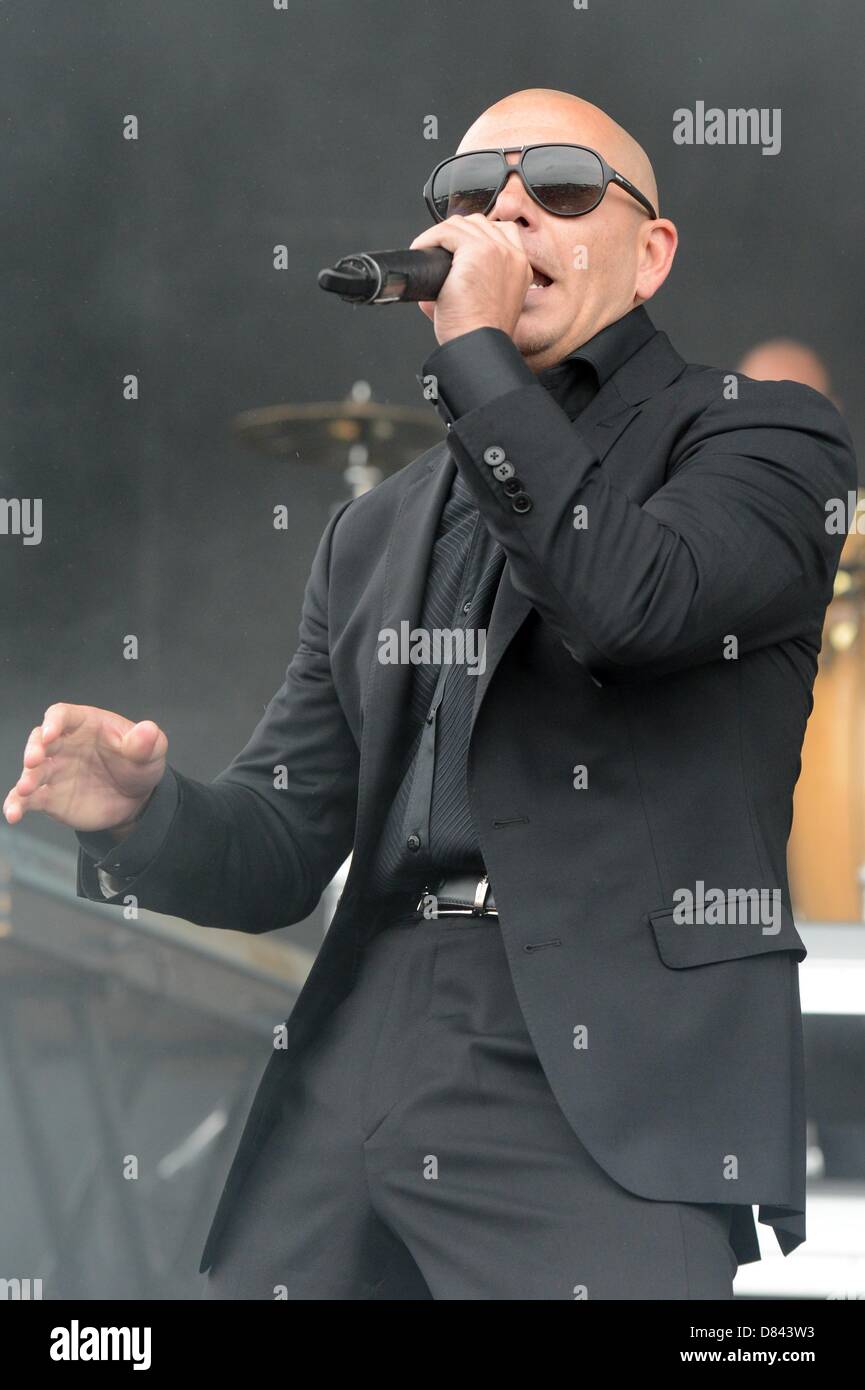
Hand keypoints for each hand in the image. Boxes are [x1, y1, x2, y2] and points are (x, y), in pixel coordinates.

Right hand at [3, 703, 167, 831]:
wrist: (136, 798)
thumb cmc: (139, 763)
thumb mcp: (152, 751)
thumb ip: (147, 742)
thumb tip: (147, 731)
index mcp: (86, 725)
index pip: (61, 715)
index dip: (53, 722)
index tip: (51, 734)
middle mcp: (64, 745)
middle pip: (39, 740)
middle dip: (34, 748)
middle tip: (34, 760)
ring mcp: (55, 771)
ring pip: (31, 770)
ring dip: (25, 778)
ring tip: (25, 789)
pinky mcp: (50, 796)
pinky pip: (28, 799)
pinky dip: (17, 804)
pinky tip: (13, 814)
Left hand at [410, 214, 531, 346]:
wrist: (478, 347)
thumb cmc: (479, 336)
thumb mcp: (484, 305)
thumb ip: (469, 286)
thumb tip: (433, 286)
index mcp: (519, 268)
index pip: (500, 232)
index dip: (473, 236)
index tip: (455, 250)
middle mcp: (512, 256)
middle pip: (479, 223)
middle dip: (455, 234)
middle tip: (437, 253)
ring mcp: (496, 250)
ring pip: (462, 224)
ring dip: (440, 235)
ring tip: (427, 252)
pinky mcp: (477, 251)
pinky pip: (446, 231)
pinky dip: (429, 239)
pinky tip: (421, 251)